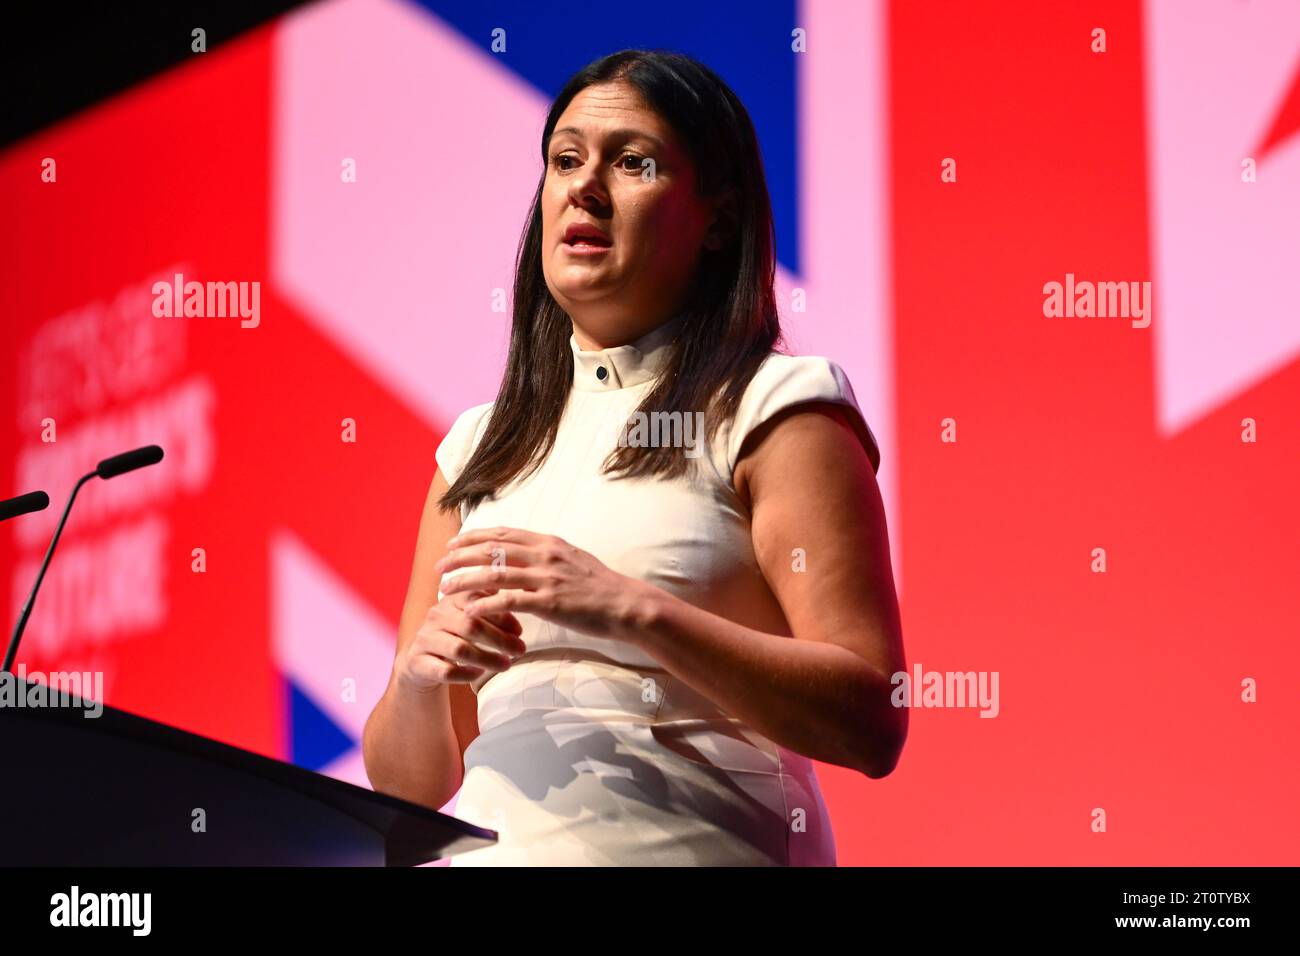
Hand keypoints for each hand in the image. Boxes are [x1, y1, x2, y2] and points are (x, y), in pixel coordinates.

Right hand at [393, 588, 525, 693]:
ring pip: (459, 649)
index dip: (500, 615)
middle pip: (471, 625)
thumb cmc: (454, 636)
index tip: (519, 630)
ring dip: (487, 658)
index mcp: (450, 600)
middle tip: (520, 650)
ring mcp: (425, 639)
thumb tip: (518, 611)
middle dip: (499, 639)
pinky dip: (465, 674)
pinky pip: (444, 670)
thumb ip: (491, 608)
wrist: (420, 661)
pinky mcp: (417, 662)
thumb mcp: (469, 617)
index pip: (476, 601)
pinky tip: (478, 674)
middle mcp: (436, 616)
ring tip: (506, 664)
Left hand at [435, 527, 650, 641]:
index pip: (503, 533)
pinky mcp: (550, 602)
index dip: (474, 537)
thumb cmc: (600, 586)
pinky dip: (486, 603)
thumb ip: (547, 554)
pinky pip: (509, 600)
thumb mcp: (572, 559)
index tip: (453, 543)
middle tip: (439, 565)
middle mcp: (545, 554)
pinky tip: (469, 609)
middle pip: (492, 549)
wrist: (626, 604)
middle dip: (460, 556)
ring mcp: (547, 577)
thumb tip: (526, 553)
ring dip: (464, 580)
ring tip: (444, 588)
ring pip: (494, 573)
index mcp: (549, 542)